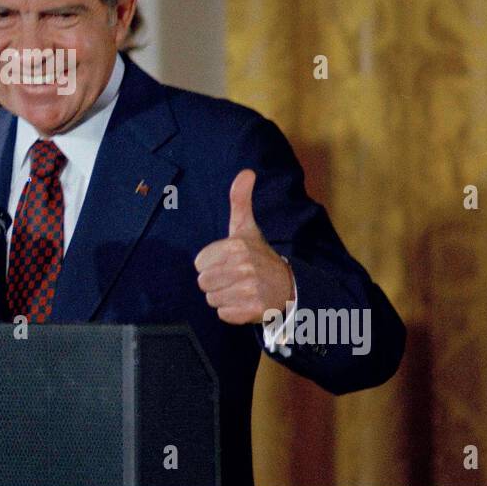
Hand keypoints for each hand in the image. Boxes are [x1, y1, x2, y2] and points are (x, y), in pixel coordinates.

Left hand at [194, 169, 294, 325]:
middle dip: (216, 281)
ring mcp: (250, 290)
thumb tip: (246, 171)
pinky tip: (245, 302)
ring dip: (223, 296)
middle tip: (234, 277)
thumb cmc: (259, 255)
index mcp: (237, 246)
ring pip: (212, 299)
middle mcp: (244, 267)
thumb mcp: (247, 227)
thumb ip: (240, 200)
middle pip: (203, 282)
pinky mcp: (253, 310)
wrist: (287, 286)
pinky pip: (223, 314)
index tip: (228, 261)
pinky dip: (232, 311)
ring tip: (240, 289)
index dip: (211, 264)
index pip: (199, 263)